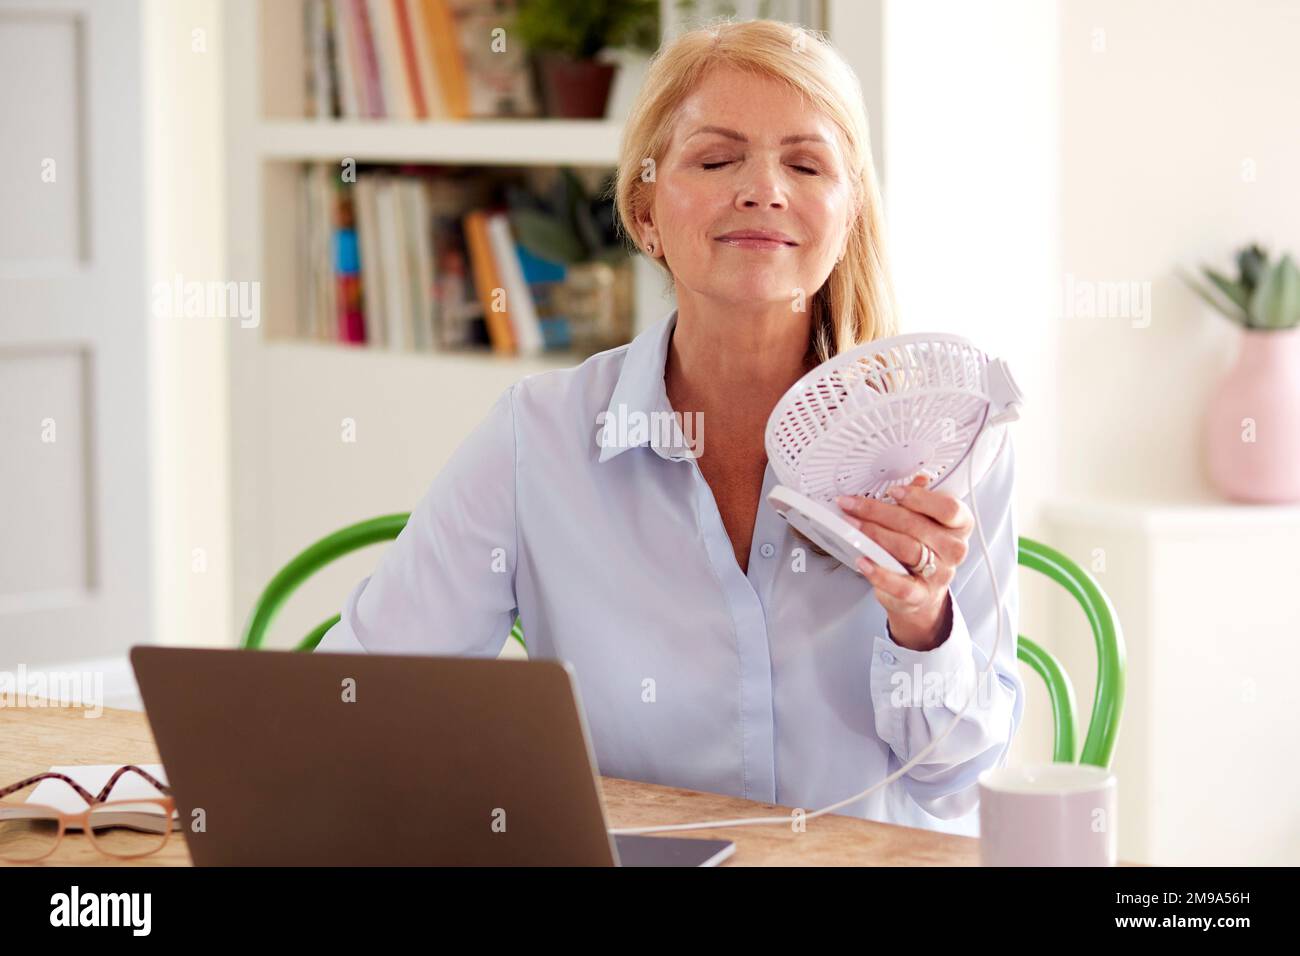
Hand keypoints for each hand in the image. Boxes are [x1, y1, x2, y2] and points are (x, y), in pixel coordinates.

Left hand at [835, 474, 974, 650]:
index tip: (892, 492)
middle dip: (879, 512)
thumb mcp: (925, 521)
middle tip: (852, 505)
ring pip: (906, 548)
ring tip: (852, 526)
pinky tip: (862, 561)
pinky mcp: (921, 595)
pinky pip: (900, 584)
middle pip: (916, 525)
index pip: (948, 508)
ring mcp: (940, 574)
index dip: (919, 498)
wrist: (923, 591)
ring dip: (874, 534)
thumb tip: (917, 479)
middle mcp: (954, 549)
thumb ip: (920, 501)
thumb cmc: (924, 549)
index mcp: (960, 525)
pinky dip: (878, 572)